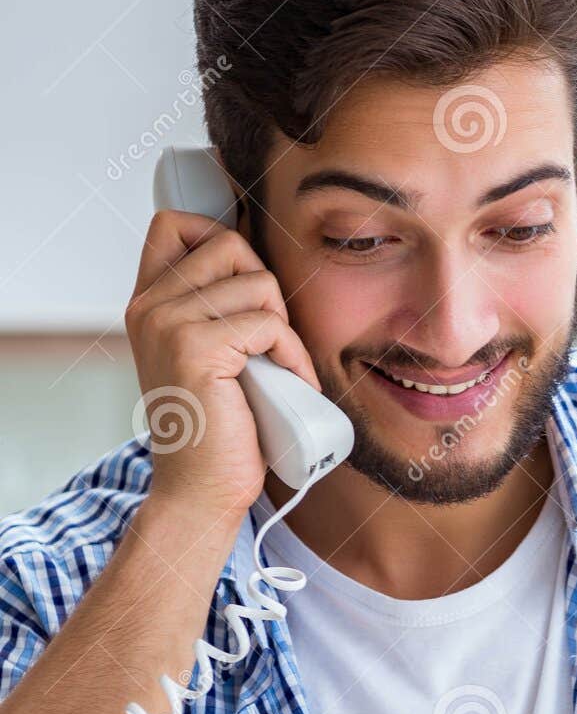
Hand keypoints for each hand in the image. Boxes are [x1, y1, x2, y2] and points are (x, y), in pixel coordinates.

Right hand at [126, 209, 321, 526]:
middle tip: (268, 339)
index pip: (174, 224)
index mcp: (148, 303)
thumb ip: (214, 308)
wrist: (200, 489)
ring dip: (284, 328)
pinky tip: (289, 384)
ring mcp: (169, 325)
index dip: (219, 235)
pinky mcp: (197, 349)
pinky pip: (269, 325)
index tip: (247, 282)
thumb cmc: (217, 427)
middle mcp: (150, 307)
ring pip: (258, 283)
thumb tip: (257, 262)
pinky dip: (293, 355)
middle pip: (228, 244)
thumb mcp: (206, 355)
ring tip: (277, 367)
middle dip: (265, 287)